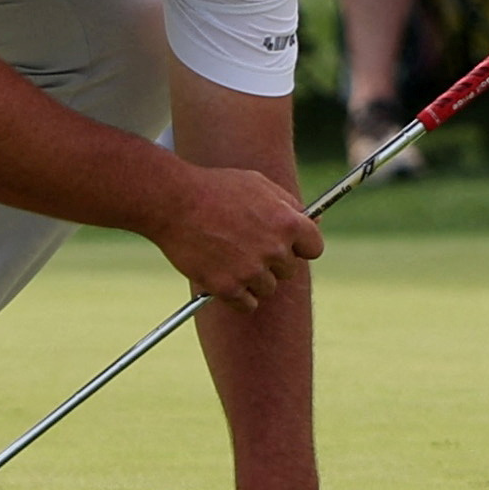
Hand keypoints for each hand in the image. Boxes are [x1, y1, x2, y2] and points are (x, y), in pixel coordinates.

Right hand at [146, 166, 322, 311]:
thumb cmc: (216, 188)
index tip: (287, 244)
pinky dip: (236, 295)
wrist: (173, 202)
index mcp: (287, 223)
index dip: (300, 246)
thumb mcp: (259, 184)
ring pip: (267, 288)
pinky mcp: (228, 288)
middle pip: (289, 270)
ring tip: (229, 256)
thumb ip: (289, 204)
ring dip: (253, 278)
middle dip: (272, 261)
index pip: (314, 248)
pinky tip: (222, 274)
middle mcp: (274, 249)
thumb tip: (315, 221)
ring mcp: (251, 271)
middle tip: (246, 245)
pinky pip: (247, 304)